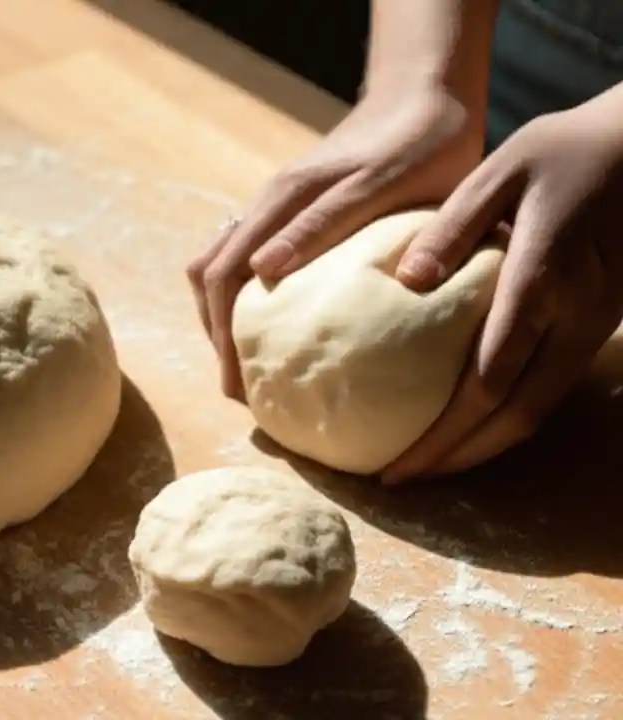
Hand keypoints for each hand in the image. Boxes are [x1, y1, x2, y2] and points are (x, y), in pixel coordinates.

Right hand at [188, 87, 483, 398]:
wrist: (425, 97)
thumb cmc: (419, 146)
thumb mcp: (379, 185)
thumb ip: (323, 223)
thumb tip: (264, 271)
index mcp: (280, 202)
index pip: (223, 278)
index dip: (224, 337)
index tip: (240, 389)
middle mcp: (265, 206)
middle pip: (209, 278)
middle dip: (216, 337)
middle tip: (242, 389)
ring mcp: (273, 209)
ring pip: (220, 268)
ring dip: (225, 317)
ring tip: (250, 364)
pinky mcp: (288, 213)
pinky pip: (244, 260)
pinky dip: (244, 299)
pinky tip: (274, 328)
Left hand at [383, 86, 622, 482]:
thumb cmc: (565, 150)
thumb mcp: (503, 167)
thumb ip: (456, 223)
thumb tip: (407, 280)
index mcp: (544, 278)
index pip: (489, 379)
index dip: (443, 431)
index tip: (394, 461)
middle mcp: (576, 314)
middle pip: (516, 412)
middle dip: (456, 455)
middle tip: (399, 480)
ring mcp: (595, 323)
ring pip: (540, 407)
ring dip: (484, 445)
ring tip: (428, 464)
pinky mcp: (599, 323)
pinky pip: (552, 385)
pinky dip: (509, 416)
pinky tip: (469, 423)